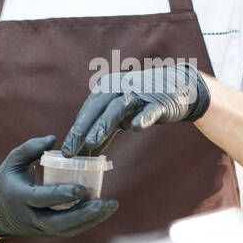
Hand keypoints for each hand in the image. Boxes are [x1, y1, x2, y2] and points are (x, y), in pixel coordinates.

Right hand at [0, 135, 118, 237]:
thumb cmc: (7, 179)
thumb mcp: (13, 160)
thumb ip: (31, 148)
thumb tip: (54, 139)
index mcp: (19, 197)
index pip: (42, 199)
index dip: (63, 195)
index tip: (83, 189)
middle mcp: (29, 217)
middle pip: (58, 222)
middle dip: (83, 214)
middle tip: (104, 203)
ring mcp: (38, 229)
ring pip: (67, 230)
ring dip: (91, 220)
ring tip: (111, 206)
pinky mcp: (47, 233)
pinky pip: (69, 231)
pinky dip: (87, 223)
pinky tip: (103, 211)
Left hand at [62, 61, 210, 156]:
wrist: (177, 87)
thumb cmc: (142, 103)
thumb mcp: (119, 116)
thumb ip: (103, 133)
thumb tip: (84, 155)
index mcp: (106, 90)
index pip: (87, 112)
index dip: (76, 132)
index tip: (65, 153)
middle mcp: (119, 88)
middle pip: (97, 109)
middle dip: (82, 130)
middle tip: (70, 151)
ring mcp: (139, 94)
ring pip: (117, 107)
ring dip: (104, 124)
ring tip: (92, 142)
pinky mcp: (159, 102)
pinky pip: (149, 110)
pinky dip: (142, 118)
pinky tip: (135, 128)